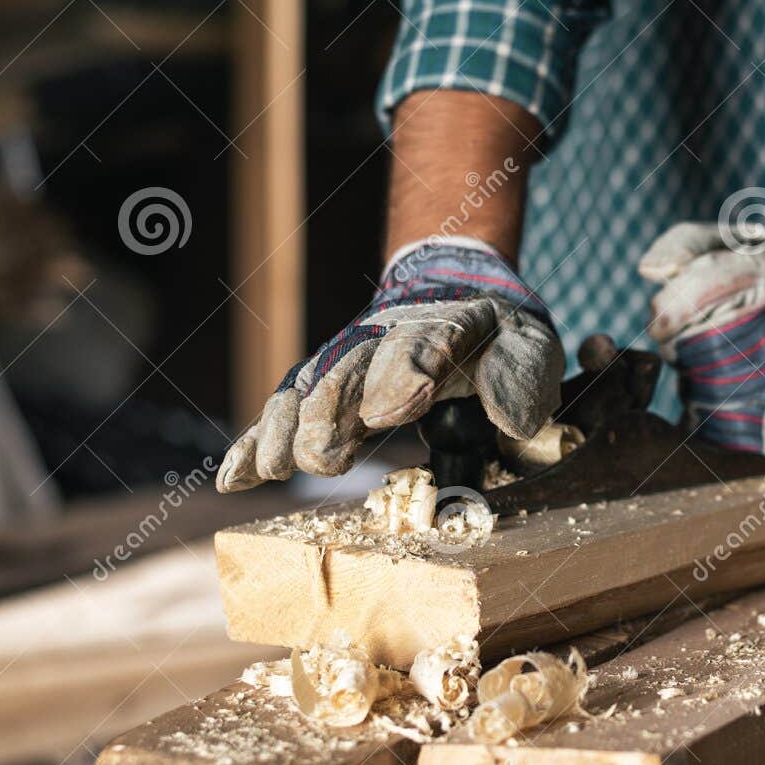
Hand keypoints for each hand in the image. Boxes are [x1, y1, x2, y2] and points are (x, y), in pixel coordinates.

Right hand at [218, 238, 562, 490]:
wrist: (451, 285)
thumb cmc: (497, 332)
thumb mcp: (530, 344)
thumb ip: (522, 378)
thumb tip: (513, 422)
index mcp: (441, 326)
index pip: (419, 346)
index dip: (401, 376)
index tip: (387, 411)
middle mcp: (381, 339)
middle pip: (346, 371)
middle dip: (330, 413)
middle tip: (326, 459)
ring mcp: (345, 360)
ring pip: (305, 390)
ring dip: (286, 431)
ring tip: (273, 470)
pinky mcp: (322, 386)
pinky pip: (282, 412)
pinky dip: (255, 443)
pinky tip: (234, 478)